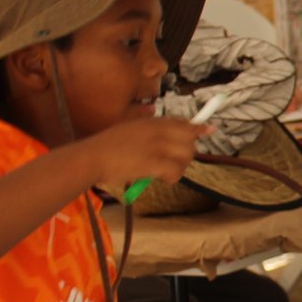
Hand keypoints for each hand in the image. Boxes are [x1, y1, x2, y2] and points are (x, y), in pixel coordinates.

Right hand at [73, 115, 205, 195]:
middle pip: (189, 140)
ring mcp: (157, 145)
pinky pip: (176, 170)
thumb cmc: (106, 148)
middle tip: (172, 165)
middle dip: (186, 154)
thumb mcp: (129, 130)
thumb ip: (150, 132)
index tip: (210, 129)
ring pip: (186, 155)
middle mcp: (157, 130)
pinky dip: (172, 177)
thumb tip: (168, 139)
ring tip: (164, 173)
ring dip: (179, 167)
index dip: (197, 128)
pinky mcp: (154, 161)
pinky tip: (162, 179)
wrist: (91, 157)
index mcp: (151, 122)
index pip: (182, 122)